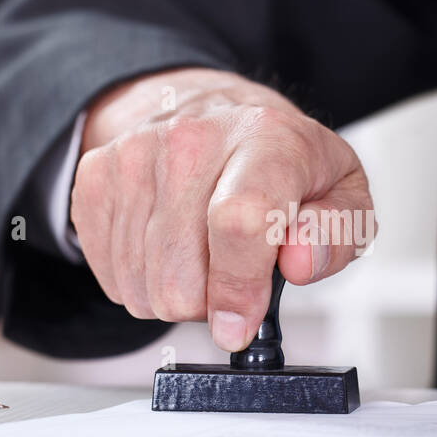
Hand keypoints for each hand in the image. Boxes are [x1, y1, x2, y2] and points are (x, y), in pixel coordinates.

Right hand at [70, 67, 374, 351]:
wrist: (211, 110)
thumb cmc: (280, 161)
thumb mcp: (341, 192)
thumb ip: (334, 234)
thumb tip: (299, 261)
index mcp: (266, 139)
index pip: (239, 222)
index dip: (238, 288)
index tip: (239, 325)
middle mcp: (193, 139)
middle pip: (182, 278)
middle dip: (212, 300)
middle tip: (234, 269)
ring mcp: (135, 157)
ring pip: (145, 287)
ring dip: (177, 292)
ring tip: (203, 252)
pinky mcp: (95, 179)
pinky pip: (113, 278)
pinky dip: (144, 280)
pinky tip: (169, 246)